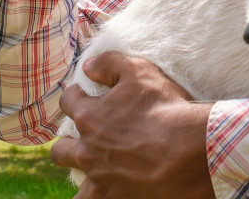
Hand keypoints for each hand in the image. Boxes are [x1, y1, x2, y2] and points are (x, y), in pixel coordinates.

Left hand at [50, 51, 214, 198]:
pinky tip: (109, 193)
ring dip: (80, 178)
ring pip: (75, 185)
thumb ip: (109, 64)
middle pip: (60, 149)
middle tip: (83, 139)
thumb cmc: (164, 109)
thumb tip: (88, 66)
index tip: (82, 95)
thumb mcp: (139, 71)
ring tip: (94, 173)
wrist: (188, 151)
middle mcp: (86, 151)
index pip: (68, 102)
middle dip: (67, 142)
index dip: (74, 96)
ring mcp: (99, 179)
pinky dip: (99, 197)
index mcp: (89, 116)